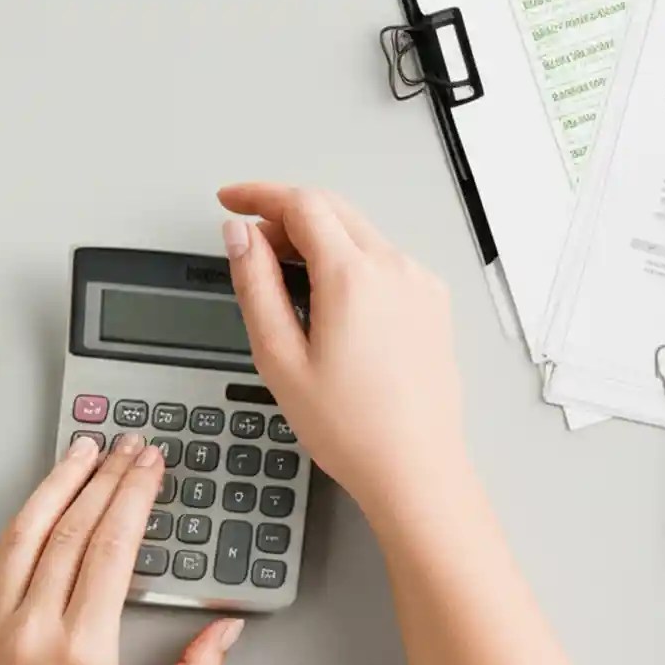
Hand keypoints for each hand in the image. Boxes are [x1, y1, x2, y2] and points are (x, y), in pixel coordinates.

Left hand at [0, 435, 243, 664]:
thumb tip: (224, 634)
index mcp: (80, 648)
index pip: (113, 545)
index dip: (134, 495)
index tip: (150, 466)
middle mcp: (31, 628)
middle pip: (72, 528)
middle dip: (105, 477)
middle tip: (128, 447)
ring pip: (24, 533)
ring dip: (56, 484)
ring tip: (79, 452)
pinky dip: (20, 522)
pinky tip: (37, 505)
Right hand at [218, 183, 467, 505]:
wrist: (416, 469)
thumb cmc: (353, 429)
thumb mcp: (280, 357)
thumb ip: (255, 285)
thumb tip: (240, 237)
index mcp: (354, 276)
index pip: (301, 203)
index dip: (258, 195)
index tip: (231, 200)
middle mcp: (394, 269)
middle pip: (333, 210)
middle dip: (285, 214)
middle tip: (250, 243)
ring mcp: (419, 284)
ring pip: (360, 233)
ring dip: (319, 238)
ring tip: (286, 278)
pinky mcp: (432, 303)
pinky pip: (385, 260)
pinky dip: (351, 261)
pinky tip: (331, 299)